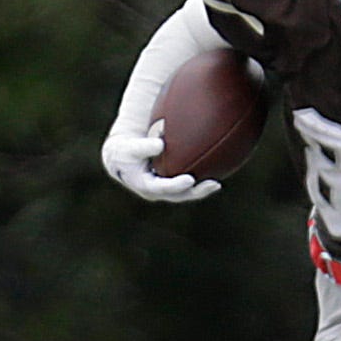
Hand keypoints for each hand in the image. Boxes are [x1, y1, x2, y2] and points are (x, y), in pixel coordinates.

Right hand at [101, 120, 220, 202]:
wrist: (122, 156)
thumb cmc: (124, 150)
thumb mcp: (128, 148)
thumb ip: (142, 147)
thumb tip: (161, 145)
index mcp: (146, 186)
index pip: (162, 188)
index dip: (176, 186)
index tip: (189, 180)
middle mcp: (158, 191)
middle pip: (179, 195)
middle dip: (196, 192)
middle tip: (213, 184)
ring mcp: (166, 189)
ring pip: (186, 192)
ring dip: (202, 189)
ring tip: (217, 183)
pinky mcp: (172, 182)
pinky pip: (188, 182)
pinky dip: (201, 178)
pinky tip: (218, 170)